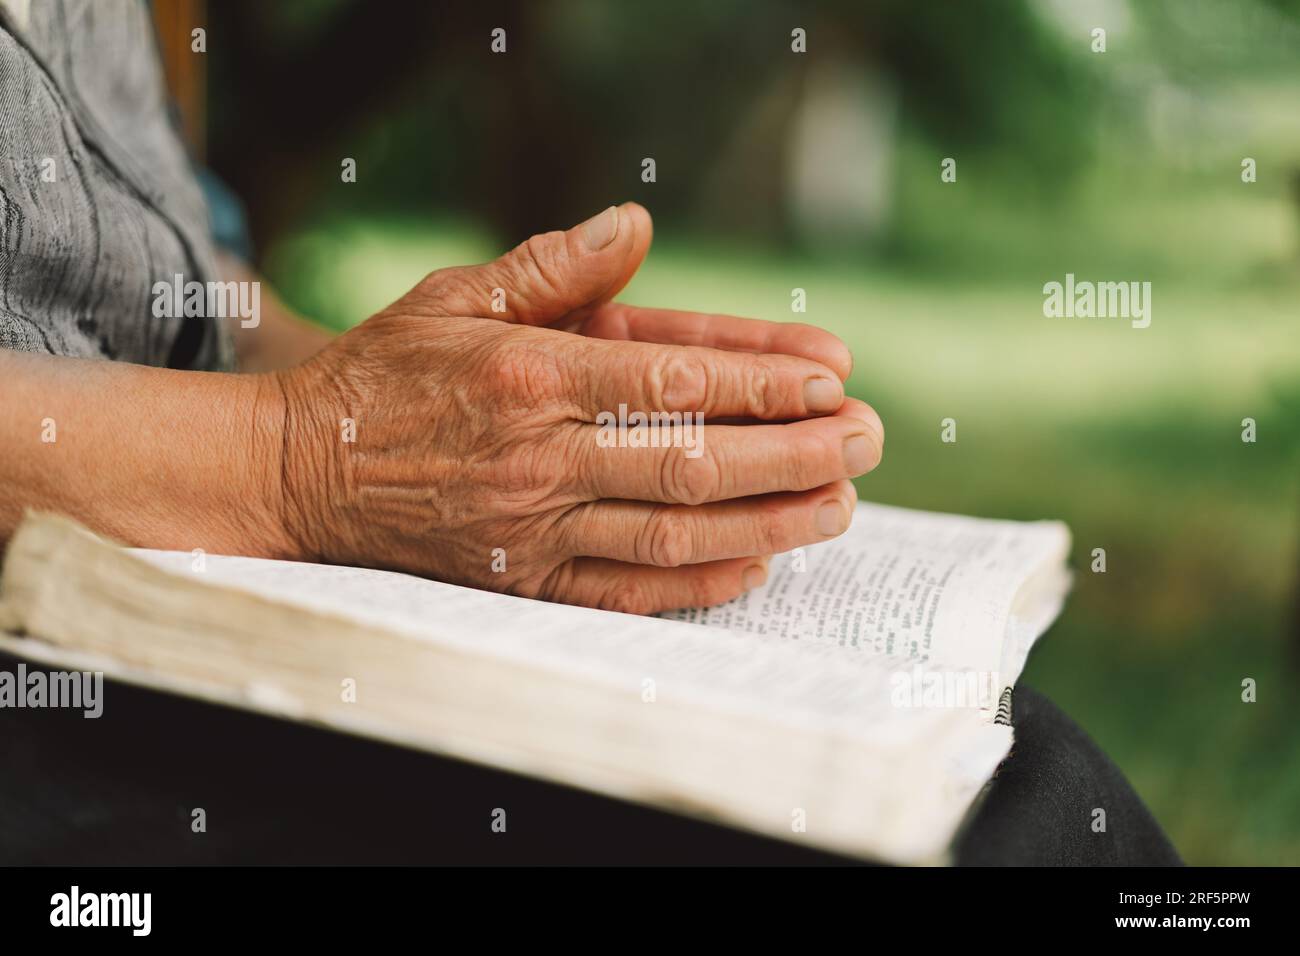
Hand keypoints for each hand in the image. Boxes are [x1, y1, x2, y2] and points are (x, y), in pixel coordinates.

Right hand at [275, 204, 882, 611]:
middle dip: (792, 454)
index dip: (761, 383)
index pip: (671, 382)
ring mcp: (530, 530)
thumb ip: (552, 265)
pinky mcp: (521, 582)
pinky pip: (622, 593)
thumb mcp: (455, 295)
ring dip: (768, 523)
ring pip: (671, 535)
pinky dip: (696, 586)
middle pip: (691, 464)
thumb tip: (636, 223)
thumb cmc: (386, 373)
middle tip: (867, 443)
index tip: (833, 380)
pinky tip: (757, 567)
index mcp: (527, 377)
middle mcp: (536, 459)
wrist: (303, 471)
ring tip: (840, 508)